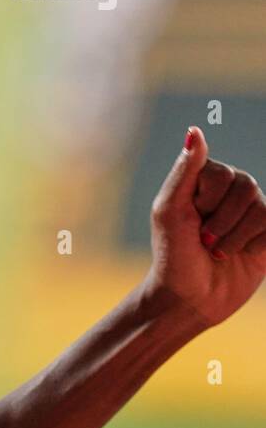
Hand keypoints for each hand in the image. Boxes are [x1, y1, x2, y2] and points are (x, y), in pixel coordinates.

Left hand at [146, 126, 265, 329]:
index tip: (191, 219)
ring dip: (236, 237)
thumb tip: (194, 130)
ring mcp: (252, 211)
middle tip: (204, 240)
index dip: (206, 200)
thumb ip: (186, 170)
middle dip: (222, 221)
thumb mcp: (170, 210)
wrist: (191, 297)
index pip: (220, 172)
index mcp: (204, 180)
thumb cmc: (173, 252)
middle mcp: (231, 191)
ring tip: (218, 250)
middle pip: (245, 186)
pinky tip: (241, 255)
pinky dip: (256, 245)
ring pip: (262, 208)